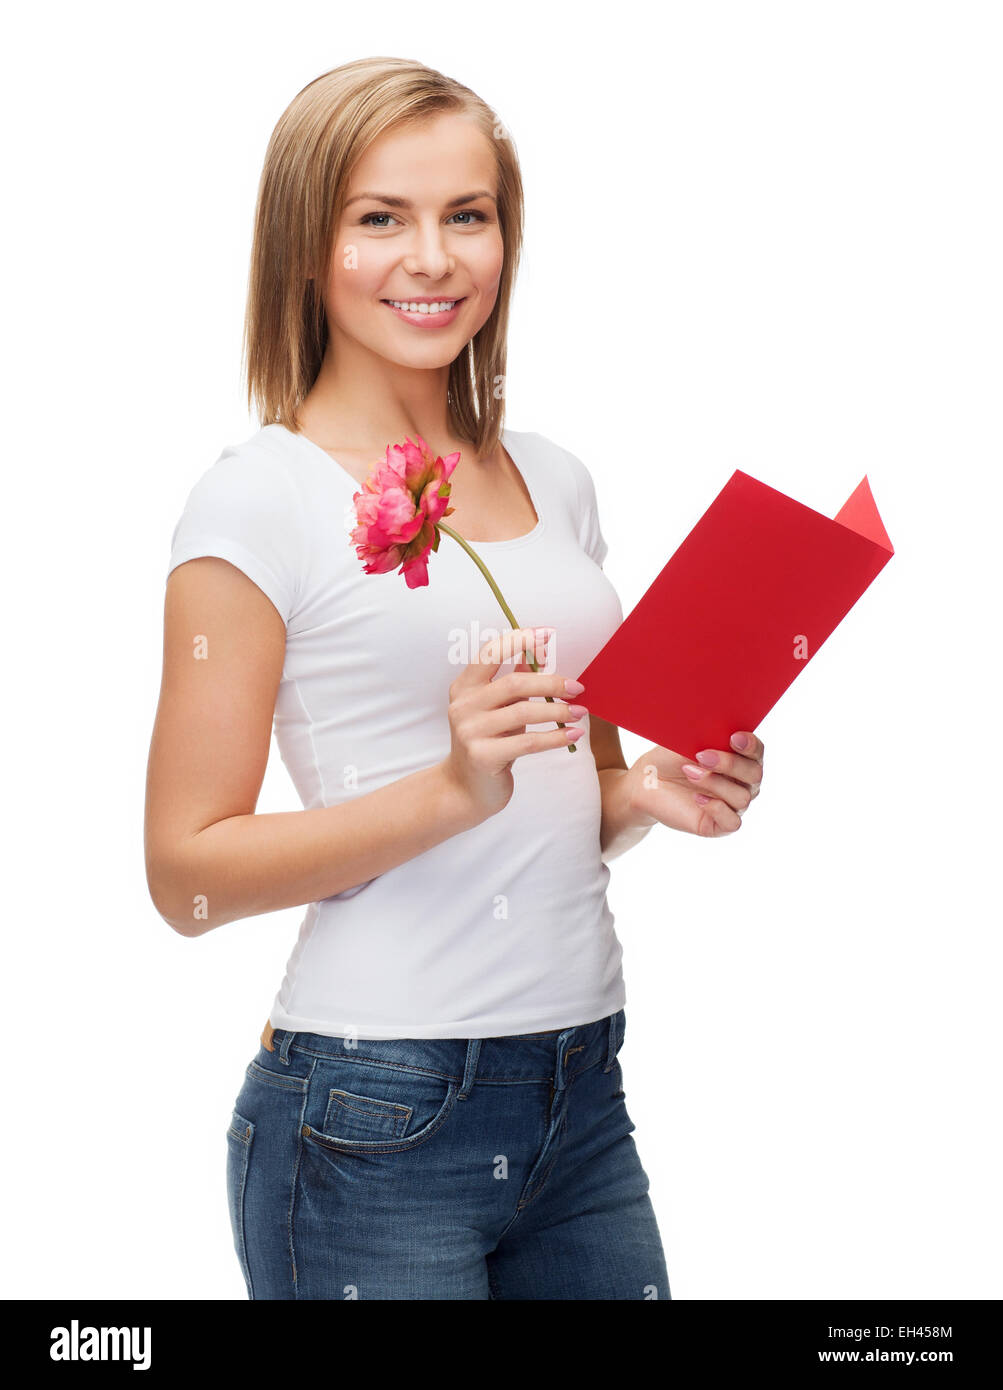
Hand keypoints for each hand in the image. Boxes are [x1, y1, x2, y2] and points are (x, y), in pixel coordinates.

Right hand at [440, 627, 586, 820]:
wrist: (466, 788)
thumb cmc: (488, 742)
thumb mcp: (498, 708)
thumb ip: (515, 680)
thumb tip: (540, 650)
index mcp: (464, 687)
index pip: (491, 653)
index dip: (520, 641)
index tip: (548, 634)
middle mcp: (463, 706)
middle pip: (514, 684)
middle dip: (551, 683)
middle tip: (577, 688)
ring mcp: (470, 732)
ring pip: (523, 712)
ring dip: (557, 712)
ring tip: (579, 713)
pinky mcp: (483, 756)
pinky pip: (528, 742)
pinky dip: (555, 737)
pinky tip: (573, 735)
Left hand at [625, 731, 764, 837]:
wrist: (648, 783)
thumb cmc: (670, 759)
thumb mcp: (687, 742)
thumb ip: (708, 737)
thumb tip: (720, 731)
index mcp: (740, 757)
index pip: (756, 751)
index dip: (749, 745)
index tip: (733, 737)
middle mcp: (743, 782)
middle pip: (754, 774)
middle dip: (729, 763)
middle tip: (702, 756)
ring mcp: (733, 805)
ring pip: (742, 797)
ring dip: (715, 783)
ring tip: (689, 773)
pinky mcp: (720, 825)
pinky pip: (733, 822)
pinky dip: (716, 808)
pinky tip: (697, 798)